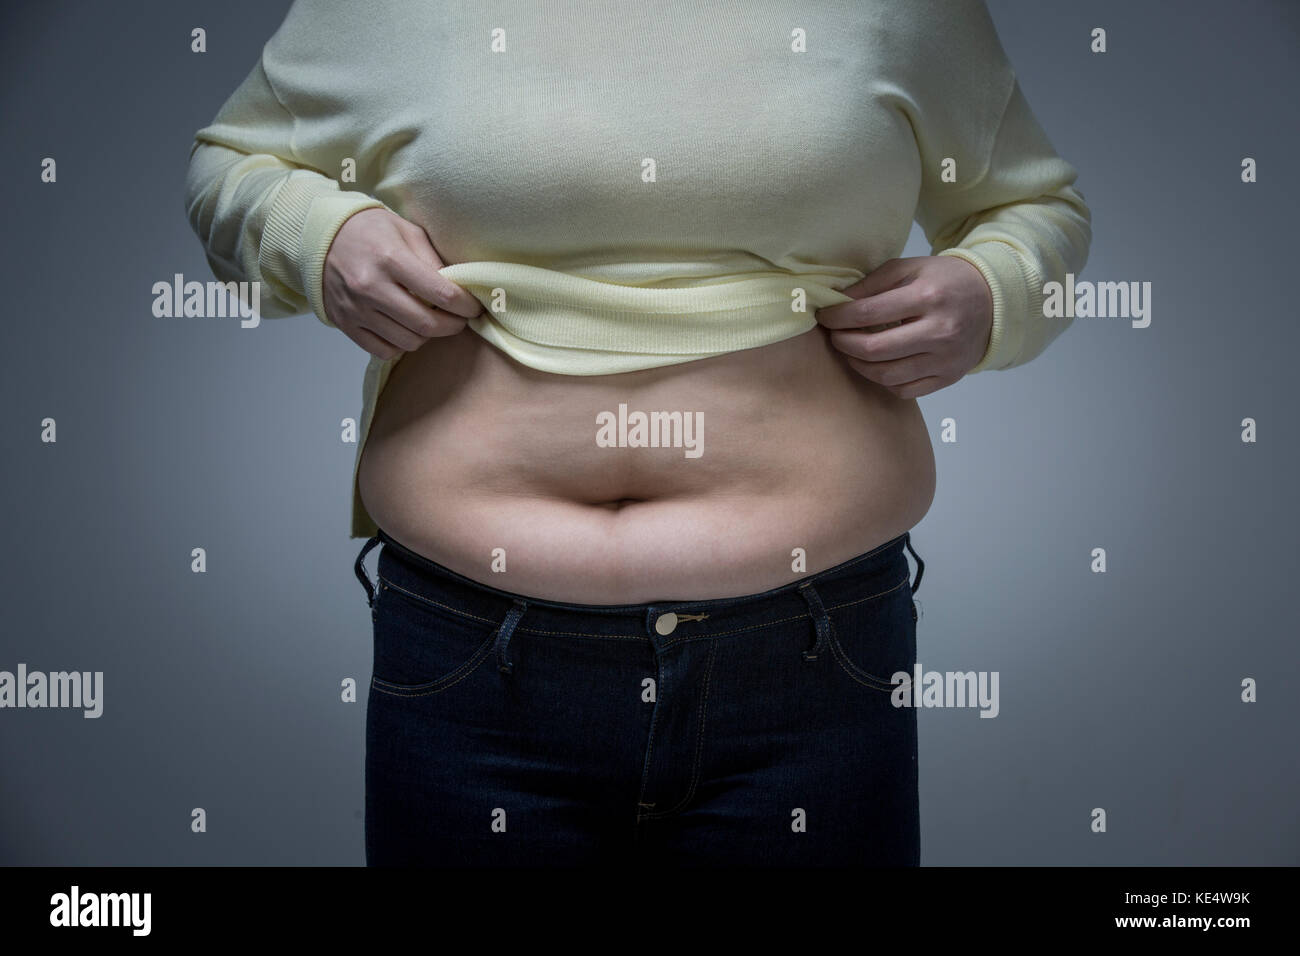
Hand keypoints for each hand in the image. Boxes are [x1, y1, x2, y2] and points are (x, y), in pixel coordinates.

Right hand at [322, 207, 482, 358]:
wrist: (321, 237)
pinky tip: (405, 328)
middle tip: (459, 319)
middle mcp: (371, 286)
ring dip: (428, 336)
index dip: (466, 306)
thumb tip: (460, 288)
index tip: (474, 307)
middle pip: (426, 324)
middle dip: (453, 326)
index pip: (441, 294)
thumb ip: (433, 260)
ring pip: (408, 341)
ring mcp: (356, 308)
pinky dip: (401, 345)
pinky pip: (383, 350)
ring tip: (431, 321)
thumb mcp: (406, 231)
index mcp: (390, 259)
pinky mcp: (346, 323)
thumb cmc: (370, 231)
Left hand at [814, 256, 993, 397]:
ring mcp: (946, 359)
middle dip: (844, 343)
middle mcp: (940, 331)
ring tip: (851, 351)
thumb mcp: (911, 268)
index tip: (824, 316)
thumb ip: (872, 283)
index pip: (868, 312)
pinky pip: (904, 391)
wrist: (992, 300)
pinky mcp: (949, 378)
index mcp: (928, 296)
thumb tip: (837, 302)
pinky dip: (883, 381)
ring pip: (887, 375)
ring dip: (859, 365)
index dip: (838, 317)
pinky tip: (877, 366)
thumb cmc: (944, 281)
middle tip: (834, 336)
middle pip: (874, 349)